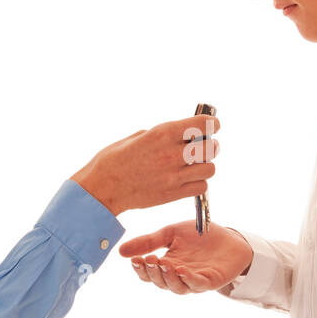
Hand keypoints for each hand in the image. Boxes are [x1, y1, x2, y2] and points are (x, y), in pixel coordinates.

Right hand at [70, 115, 218, 215]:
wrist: (102, 187)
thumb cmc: (115, 159)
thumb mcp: (138, 137)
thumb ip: (161, 135)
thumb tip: (180, 134)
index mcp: (161, 134)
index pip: (201, 125)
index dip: (212, 123)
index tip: (213, 124)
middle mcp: (170, 154)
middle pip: (210, 148)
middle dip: (211, 145)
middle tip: (205, 146)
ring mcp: (173, 176)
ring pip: (209, 169)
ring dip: (205, 165)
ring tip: (195, 165)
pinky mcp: (172, 194)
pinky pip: (201, 187)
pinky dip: (199, 182)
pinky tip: (188, 179)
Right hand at [119, 221, 253, 293]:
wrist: (229, 238)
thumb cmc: (199, 237)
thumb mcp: (171, 234)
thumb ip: (149, 242)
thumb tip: (121, 251)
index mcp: (167, 266)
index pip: (149, 273)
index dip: (141, 269)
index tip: (134, 259)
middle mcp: (179, 277)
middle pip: (161, 282)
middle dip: (153, 273)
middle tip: (149, 259)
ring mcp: (194, 281)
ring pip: (177, 287)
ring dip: (169, 277)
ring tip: (163, 263)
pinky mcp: (211, 281)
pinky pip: (197, 284)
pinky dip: (188, 279)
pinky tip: (181, 270)